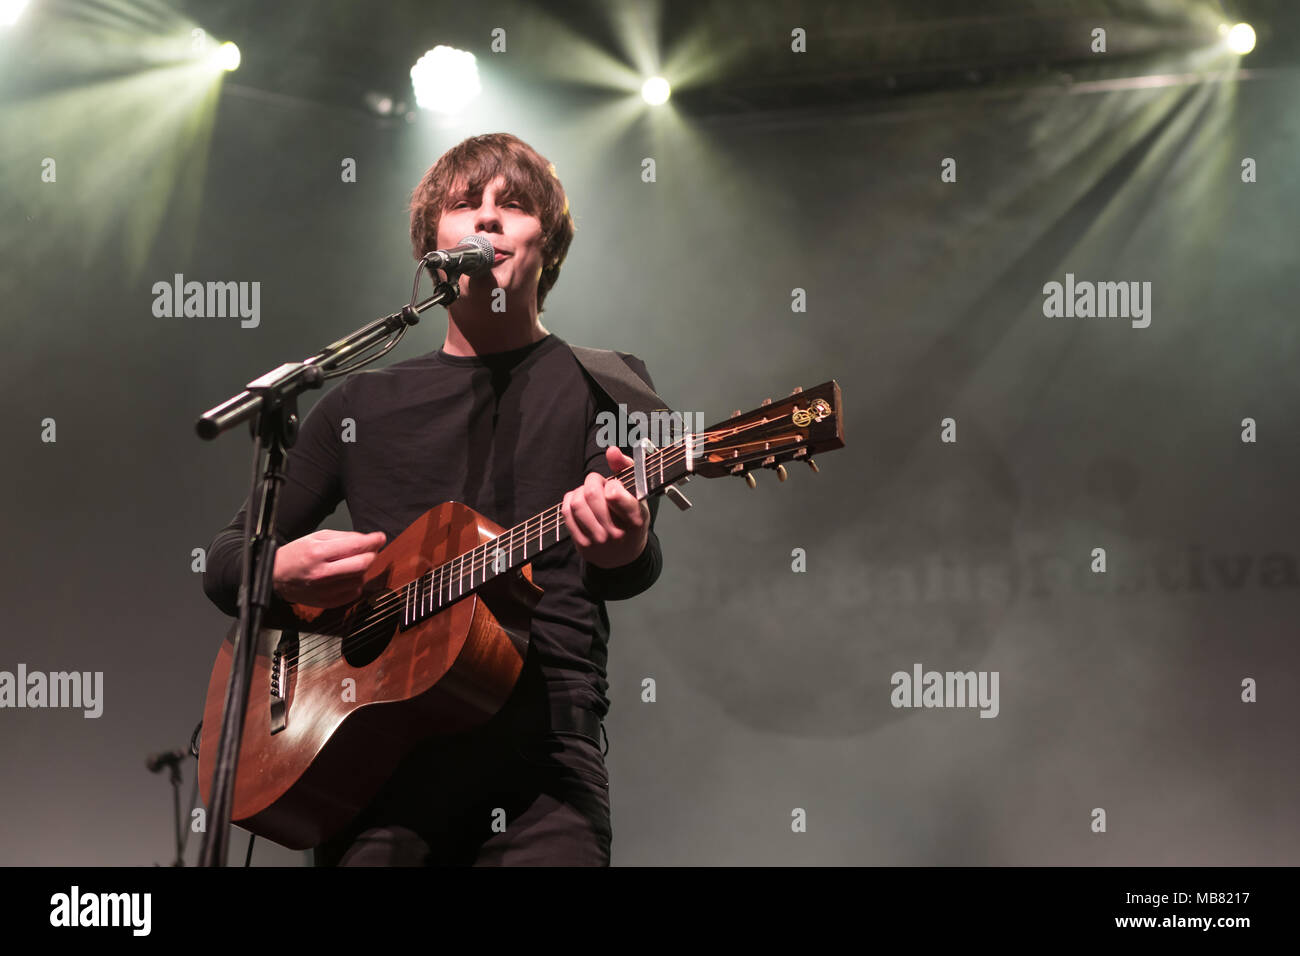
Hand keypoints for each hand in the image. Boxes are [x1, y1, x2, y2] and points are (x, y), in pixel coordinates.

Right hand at [272, 529, 386, 607]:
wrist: (275, 576)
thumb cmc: (295, 555)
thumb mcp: (315, 537)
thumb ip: (342, 537)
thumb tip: (366, 539)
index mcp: (318, 553)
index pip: (356, 546)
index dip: (373, 540)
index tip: (380, 537)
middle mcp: (322, 573)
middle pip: (362, 564)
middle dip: (371, 554)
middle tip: (370, 550)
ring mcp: (325, 590)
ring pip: (360, 578)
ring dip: (362, 569)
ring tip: (352, 563)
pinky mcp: (327, 602)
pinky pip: (353, 593)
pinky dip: (355, 583)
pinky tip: (346, 577)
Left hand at [562, 446, 650, 569]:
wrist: (624, 556)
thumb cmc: (632, 518)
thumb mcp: (638, 494)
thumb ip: (626, 468)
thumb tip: (611, 450)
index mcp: (635, 519)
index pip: (614, 495)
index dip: (611, 484)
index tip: (615, 486)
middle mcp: (617, 532)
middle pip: (592, 494)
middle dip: (593, 481)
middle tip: (599, 483)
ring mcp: (598, 540)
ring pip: (577, 503)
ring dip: (581, 490)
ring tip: (589, 493)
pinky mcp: (582, 544)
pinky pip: (567, 513)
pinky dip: (570, 500)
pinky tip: (580, 500)